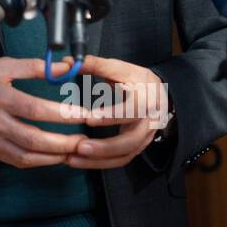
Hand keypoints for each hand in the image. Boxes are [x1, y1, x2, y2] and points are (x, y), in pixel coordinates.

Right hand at [0, 57, 89, 168]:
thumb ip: (34, 67)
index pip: (36, 110)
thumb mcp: (2, 65)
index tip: (84, 115)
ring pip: (26, 156)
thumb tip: (64, 67)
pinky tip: (52, 156)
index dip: (62, 114)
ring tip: (73, 150)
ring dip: (53, 157)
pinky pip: (16, 161)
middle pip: (33, 140)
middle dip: (63, 143)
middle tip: (84, 140)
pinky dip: (38, 162)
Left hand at [65, 55, 168, 169]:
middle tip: (79, 147)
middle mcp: (148, 123)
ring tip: (72, 159)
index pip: (132, 111)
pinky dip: (99, 164)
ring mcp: (143, 139)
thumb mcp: (120, 68)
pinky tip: (77, 161)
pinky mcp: (136, 148)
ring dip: (98, 160)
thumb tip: (68, 62)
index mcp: (146, 100)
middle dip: (105, 146)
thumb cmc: (135, 80)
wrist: (159, 95)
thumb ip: (95, 65)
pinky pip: (119, 161)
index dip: (111, 116)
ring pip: (124, 155)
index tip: (89, 118)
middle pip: (130, 141)